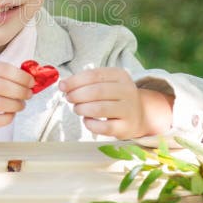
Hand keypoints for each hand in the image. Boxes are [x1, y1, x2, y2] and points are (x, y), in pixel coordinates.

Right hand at [0, 59, 33, 132]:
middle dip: (20, 91)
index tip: (31, 81)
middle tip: (29, 94)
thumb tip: (30, 79)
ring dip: (15, 105)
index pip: (2, 69)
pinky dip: (7, 118)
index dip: (20, 76)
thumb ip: (4, 74)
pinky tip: (11, 114)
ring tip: (21, 105)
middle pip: (0, 86)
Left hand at [59, 67, 173, 139]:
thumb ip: (85, 82)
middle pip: (96, 91)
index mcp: (120, 76)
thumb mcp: (105, 83)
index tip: (63, 86)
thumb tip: (63, 84)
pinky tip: (87, 120)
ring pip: (99, 109)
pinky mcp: (126, 128)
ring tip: (78, 108)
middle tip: (69, 98)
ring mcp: (128, 110)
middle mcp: (127, 91)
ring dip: (82, 109)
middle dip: (77, 95)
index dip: (75, 81)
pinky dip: (90, 124)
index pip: (94, 75)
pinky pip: (103, 127)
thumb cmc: (115, 97)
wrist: (139, 114)